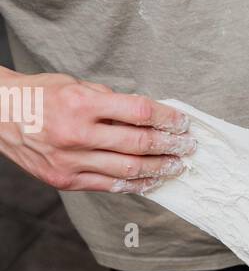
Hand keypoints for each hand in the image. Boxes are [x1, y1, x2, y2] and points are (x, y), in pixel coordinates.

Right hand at [0, 69, 194, 193]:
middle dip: (170, 146)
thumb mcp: (76, 85)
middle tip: (188, 147)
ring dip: (159, 169)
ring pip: (128, 170)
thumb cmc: (40, 96)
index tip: (183, 122)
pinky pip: (108, 185)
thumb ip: (110, 100)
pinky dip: (134, 184)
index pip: (138, 112)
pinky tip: (150, 180)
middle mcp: (77, 133)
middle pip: (138, 144)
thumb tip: (149, 114)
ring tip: (176, 166)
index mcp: (82, 103)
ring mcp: (71, 161)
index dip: (167, 119)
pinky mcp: (65, 180)